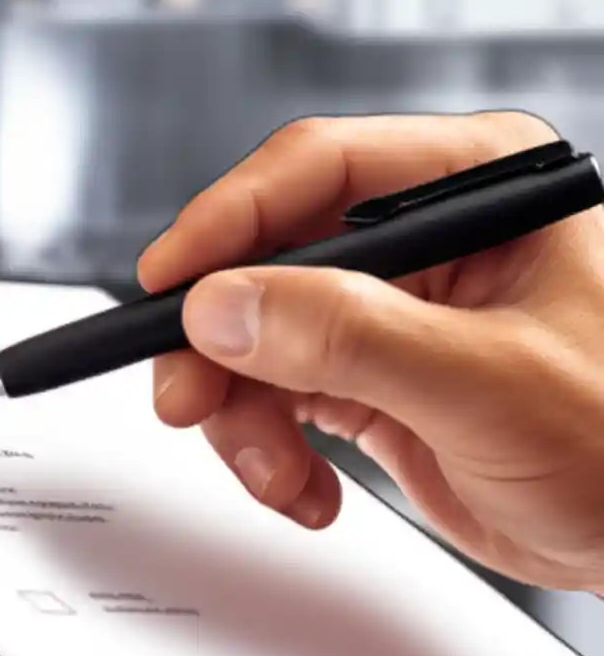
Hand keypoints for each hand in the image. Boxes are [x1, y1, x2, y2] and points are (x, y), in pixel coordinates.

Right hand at [139, 111, 603, 594]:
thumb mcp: (488, 383)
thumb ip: (351, 337)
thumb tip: (228, 307)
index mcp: (470, 187)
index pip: (315, 170)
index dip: (226, 221)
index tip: (168, 280)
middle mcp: (420, 242)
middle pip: (265, 260)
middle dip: (221, 342)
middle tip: (191, 396)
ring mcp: (387, 313)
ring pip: (255, 338)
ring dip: (243, 413)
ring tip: (275, 471)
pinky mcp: (367, 379)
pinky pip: (274, 396)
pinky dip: (270, 448)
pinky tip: (305, 485)